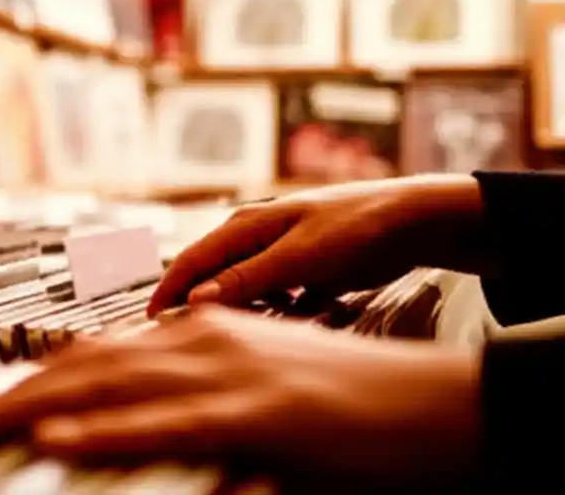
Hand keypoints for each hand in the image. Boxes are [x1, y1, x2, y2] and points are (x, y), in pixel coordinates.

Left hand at [0, 306, 479, 485]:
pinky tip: (58, 440)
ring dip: (36, 407)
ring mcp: (231, 374)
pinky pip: (164, 425)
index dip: (43, 371)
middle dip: (20, 390)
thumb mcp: (263, 393)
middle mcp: (210, 339)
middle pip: (92, 360)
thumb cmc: (357, 407)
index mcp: (210, 332)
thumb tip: (151, 418)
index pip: (107, 349)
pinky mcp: (258, 416)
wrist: (440, 407)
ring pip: (111, 384)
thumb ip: (203, 399)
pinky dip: (104, 431)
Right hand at [149, 174, 488, 315]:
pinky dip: (271, 315)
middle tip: (184, 343)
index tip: (149, 324)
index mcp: (248, 224)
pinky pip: (275, 297)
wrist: (415, 220)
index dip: (168, 291)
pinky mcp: (305, 269)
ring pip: (244, 290)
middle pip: (214, 276)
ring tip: (232, 344)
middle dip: (198, 307)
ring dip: (238, 314)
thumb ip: (249, 278)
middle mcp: (257, 235)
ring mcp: (282, 252)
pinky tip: (280, 331)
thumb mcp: (300, 257)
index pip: (193, 260)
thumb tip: (196, 298)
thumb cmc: (357, 229)